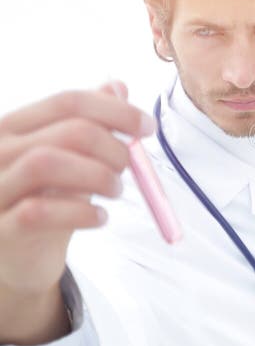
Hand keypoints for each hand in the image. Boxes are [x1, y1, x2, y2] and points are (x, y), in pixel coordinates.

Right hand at [0, 81, 154, 344]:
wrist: (18, 259)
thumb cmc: (47, 200)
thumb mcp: (70, 157)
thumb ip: (89, 122)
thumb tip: (118, 86)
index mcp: (16, 126)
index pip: (68, 101)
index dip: (116, 111)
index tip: (148, 128)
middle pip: (66, 131)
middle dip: (113, 147)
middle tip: (130, 168)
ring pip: (46, 163)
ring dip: (97, 175)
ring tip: (116, 191)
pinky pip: (38, 212)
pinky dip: (81, 213)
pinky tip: (100, 219)